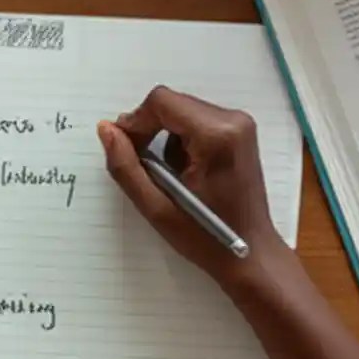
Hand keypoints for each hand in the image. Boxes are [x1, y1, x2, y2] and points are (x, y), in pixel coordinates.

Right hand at [97, 86, 292, 290]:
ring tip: (168, 175)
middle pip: (172, 103)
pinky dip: (181, 141)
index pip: (162, 102)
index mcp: (217, 135)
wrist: (252, 255)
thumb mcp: (156, 207)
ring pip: (182, 111)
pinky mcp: (240, 133)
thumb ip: (125, 165)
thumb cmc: (207, 238)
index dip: (135, 121)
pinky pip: (196, 121)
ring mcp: (240, 125)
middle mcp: (233, 121)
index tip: (125, 148)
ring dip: (164, 137)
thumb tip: (107, 130)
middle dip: (149, 129)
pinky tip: (184, 171)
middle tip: (142, 165)